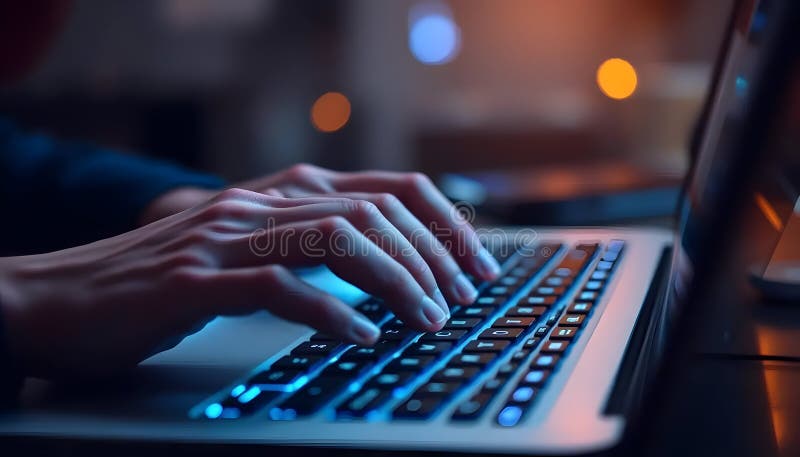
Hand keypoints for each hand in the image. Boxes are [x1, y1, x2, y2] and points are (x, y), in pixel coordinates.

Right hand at [142, 164, 500, 303]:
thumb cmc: (165, 279)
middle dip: (432, 259)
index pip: (388, 189)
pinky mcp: (195, 281)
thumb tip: (389, 268)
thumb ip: (311, 243)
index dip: (443, 226)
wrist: (61, 294)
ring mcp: (226, 237)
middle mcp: (260, 203)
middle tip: (460, 304)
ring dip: (396, 282)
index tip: (476, 268)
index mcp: (281, 193)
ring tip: (426, 321)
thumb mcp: (250, 248)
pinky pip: (278, 286)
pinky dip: (331, 312)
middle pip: (374, 212)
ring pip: (337, 239)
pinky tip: (362, 337)